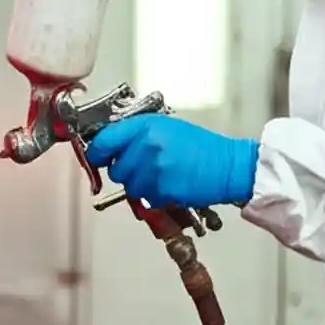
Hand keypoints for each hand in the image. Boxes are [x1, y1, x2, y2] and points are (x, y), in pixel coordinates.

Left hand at [85, 114, 259, 208]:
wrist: (228, 165)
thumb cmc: (202, 146)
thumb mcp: (167, 127)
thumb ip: (137, 134)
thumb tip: (110, 144)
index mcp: (145, 126)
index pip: (104, 141)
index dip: (96, 152)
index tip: (96, 157)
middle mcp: (147, 146)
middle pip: (116, 170)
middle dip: (127, 172)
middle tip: (146, 168)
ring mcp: (154, 169)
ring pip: (130, 187)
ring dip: (142, 186)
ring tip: (164, 176)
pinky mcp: (163, 190)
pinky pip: (147, 199)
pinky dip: (156, 197)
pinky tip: (172, 185)